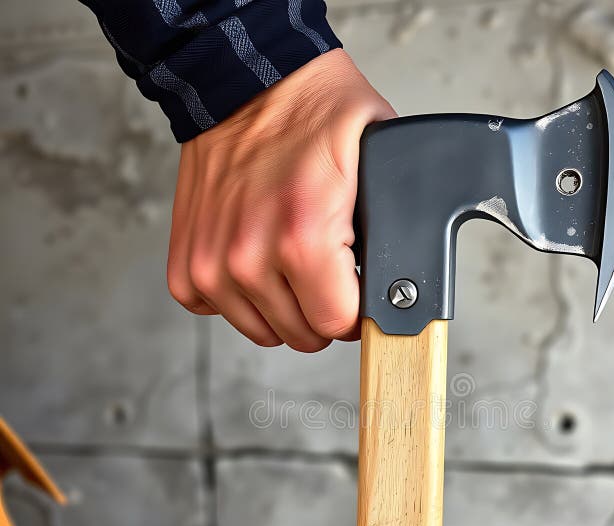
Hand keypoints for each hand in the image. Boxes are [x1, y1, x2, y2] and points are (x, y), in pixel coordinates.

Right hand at [167, 50, 394, 350]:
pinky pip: (221, 312)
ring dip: (282, 306)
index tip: (354, 286)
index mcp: (303, 236)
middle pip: (303, 334)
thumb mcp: (382, 162)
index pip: (337, 324)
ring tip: (290, 260)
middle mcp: (249, 256)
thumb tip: (404, 284)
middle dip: (321, 308)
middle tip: (325, 267)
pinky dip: (241, 296)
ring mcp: (212, 264)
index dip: (356, 311)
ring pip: (265, 331)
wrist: (245, 79)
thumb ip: (394, 231)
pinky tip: (256, 259)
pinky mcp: (187, 264)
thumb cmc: (315, 115)